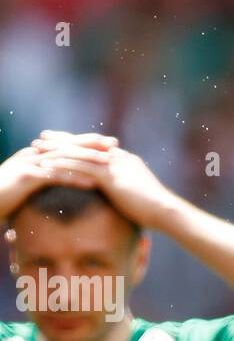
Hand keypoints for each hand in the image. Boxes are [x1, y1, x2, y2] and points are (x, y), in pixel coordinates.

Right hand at [0, 133, 117, 222]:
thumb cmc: (2, 197)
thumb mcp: (25, 187)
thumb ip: (41, 182)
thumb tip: (59, 184)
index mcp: (35, 155)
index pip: (64, 146)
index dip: (86, 143)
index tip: (108, 145)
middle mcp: (34, 155)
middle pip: (67, 146)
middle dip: (92, 144)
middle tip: (115, 144)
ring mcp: (30, 164)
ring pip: (64, 158)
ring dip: (88, 160)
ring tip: (110, 162)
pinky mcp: (26, 177)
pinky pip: (55, 176)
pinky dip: (75, 178)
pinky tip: (92, 182)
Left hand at [31, 134, 176, 230]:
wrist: (165, 211)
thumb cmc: (155, 211)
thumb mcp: (138, 197)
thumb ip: (126, 192)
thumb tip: (121, 201)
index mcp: (125, 161)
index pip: (96, 148)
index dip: (78, 144)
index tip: (60, 141)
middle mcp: (118, 157)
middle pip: (85, 144)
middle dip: (61, 140)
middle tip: (41, 137)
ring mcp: (114, 164)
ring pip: (79, 153)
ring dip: (55, 150)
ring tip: (36, 149)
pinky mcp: (110, 175)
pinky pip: (80, 167)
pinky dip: (61, 165)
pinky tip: (46, 167)